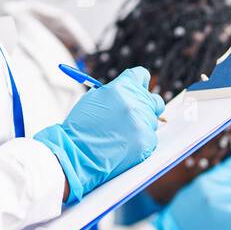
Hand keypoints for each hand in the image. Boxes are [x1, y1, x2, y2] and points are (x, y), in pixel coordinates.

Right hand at [33, 67, 164, 205]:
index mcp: (122, 87)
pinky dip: (140, 141)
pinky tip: (123, 144)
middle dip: (143, 106)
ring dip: (140, 125)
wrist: (77, 154)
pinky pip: (151, 137)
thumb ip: (116, 92)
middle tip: (130, 116)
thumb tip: (133, 90)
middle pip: (153, 99)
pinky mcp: (146, 140)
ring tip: (119, 134)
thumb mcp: (94, 98)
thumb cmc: (81, 127)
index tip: (138, 89)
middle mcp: (135, 102)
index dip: (140, 83)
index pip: (141, 76)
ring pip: (152, 120)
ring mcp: (142, 122)